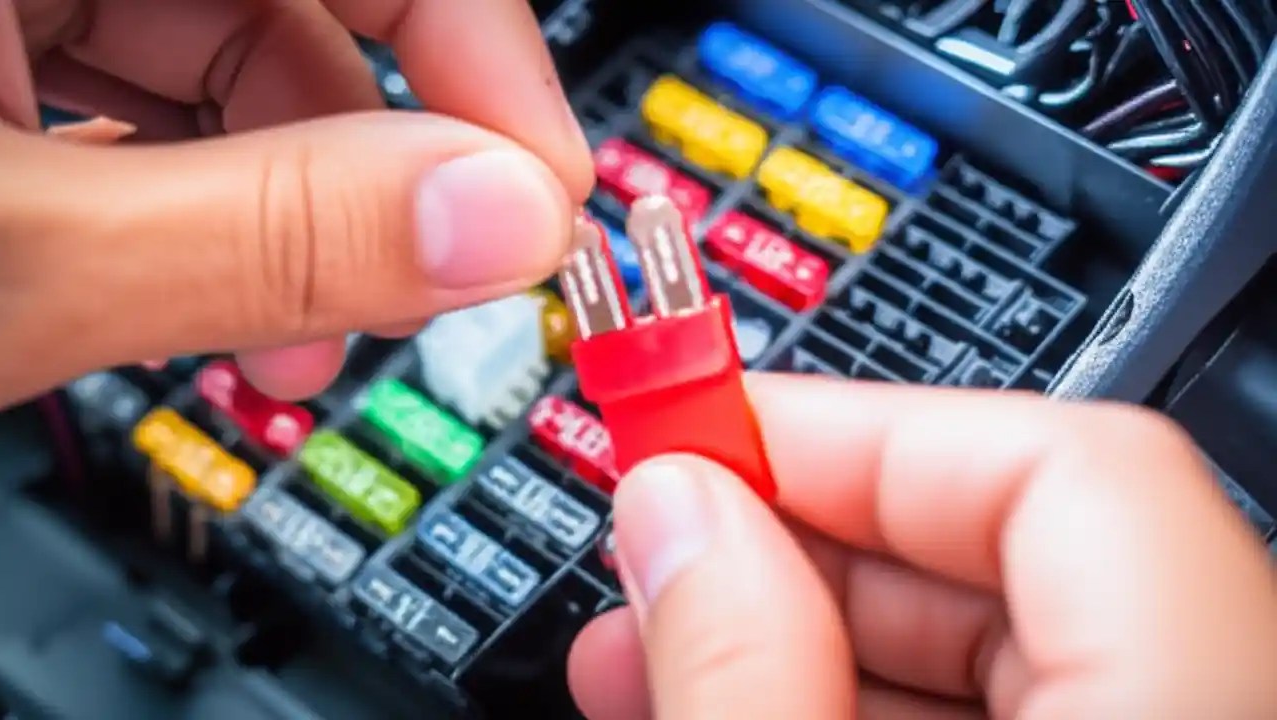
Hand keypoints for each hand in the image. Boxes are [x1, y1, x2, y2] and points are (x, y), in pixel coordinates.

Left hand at [0, 0, 591, 407]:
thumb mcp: (20, 264)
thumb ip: (272, 234)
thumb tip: (500, 225)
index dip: (480, 51)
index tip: (535, 191)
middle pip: (301, 0)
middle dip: (377, 164)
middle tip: (428, 285)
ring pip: (227, 59)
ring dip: (291, 212)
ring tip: (291, 343)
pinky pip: (149, 97)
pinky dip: (201, 206)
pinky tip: (207, 296)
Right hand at [569, 375, 1276, 718]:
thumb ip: (747, 675)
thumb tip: (678, 514)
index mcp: (1205, 713)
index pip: (1068, 472)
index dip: (857, 429)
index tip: (702, 432)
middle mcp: (1235, 718)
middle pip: (1029, 553)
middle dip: (809, 539)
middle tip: (662, 551)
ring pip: (1012, 649)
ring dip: (819, 636)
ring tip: (665, 657)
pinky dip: (871, 709)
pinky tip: (750, 712)